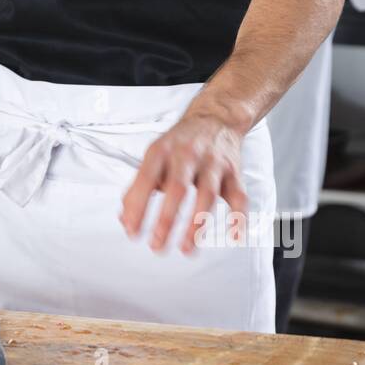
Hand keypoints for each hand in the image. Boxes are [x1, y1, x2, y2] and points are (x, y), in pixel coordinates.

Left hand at [119, 113, 247, 254]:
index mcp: (162, 150)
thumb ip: (138, 186)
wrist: (216, 117)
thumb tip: (126, 219)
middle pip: (177, 188)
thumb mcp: (154, 156)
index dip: (137, 207)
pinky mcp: (233, 171)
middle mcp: (187, 154)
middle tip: (157, 245)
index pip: (145, 179)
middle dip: (166, 220)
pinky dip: (238, 218)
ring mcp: (212, 163)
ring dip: (196, 224)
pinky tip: (233, 237)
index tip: (133, 231)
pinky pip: (239, 196)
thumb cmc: (180, 143)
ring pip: (207, 194)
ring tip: (186, 248)